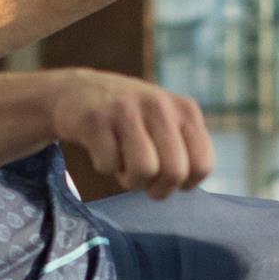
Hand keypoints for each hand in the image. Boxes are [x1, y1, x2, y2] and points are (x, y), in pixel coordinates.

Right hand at [47, 71, 213, 199]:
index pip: (202, 164)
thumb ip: (185, 146)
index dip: (185, 183)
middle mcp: (160, 105)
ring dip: (130, 180)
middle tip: (144, 181)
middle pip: (175, 172)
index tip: (167, 178)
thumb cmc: (128, 116)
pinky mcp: (97, 119)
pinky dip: (104, 167)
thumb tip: (188, 183)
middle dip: (157, 188)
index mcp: (185, 109)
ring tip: (123, 165)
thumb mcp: (166, 120)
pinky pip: (109, 165)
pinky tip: (101, 149)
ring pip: (144, 171)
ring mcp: (128, 110)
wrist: (76, 91)